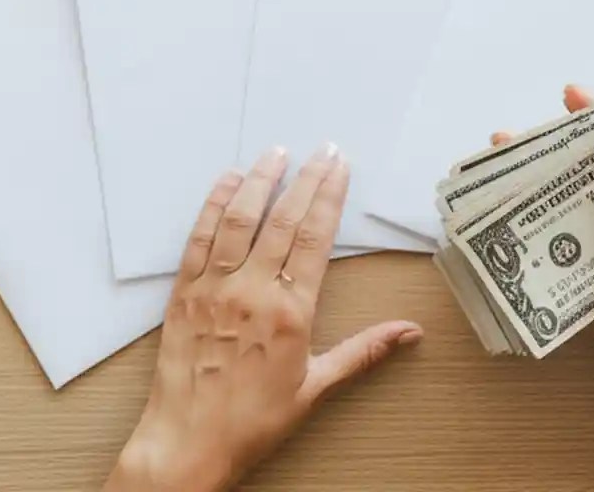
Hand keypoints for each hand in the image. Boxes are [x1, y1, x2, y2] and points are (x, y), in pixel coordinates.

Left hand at [105, 145, 422, 491]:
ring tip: (276, 153)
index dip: (329, 196)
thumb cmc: (252, 422)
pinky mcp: (184, 294)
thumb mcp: (316, 387)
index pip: (314, 238)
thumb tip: (409, 332)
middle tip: (322, 149)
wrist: (188, 443)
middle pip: (283, 219)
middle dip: (306, 178)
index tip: (339, 167)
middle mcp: (252, 292)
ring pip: (239, 219)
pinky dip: (213, 206)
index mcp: (290, 313)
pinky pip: (199, 239)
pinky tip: (227, 183)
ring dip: (259, 181)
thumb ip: (363, 351)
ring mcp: (214, 289)